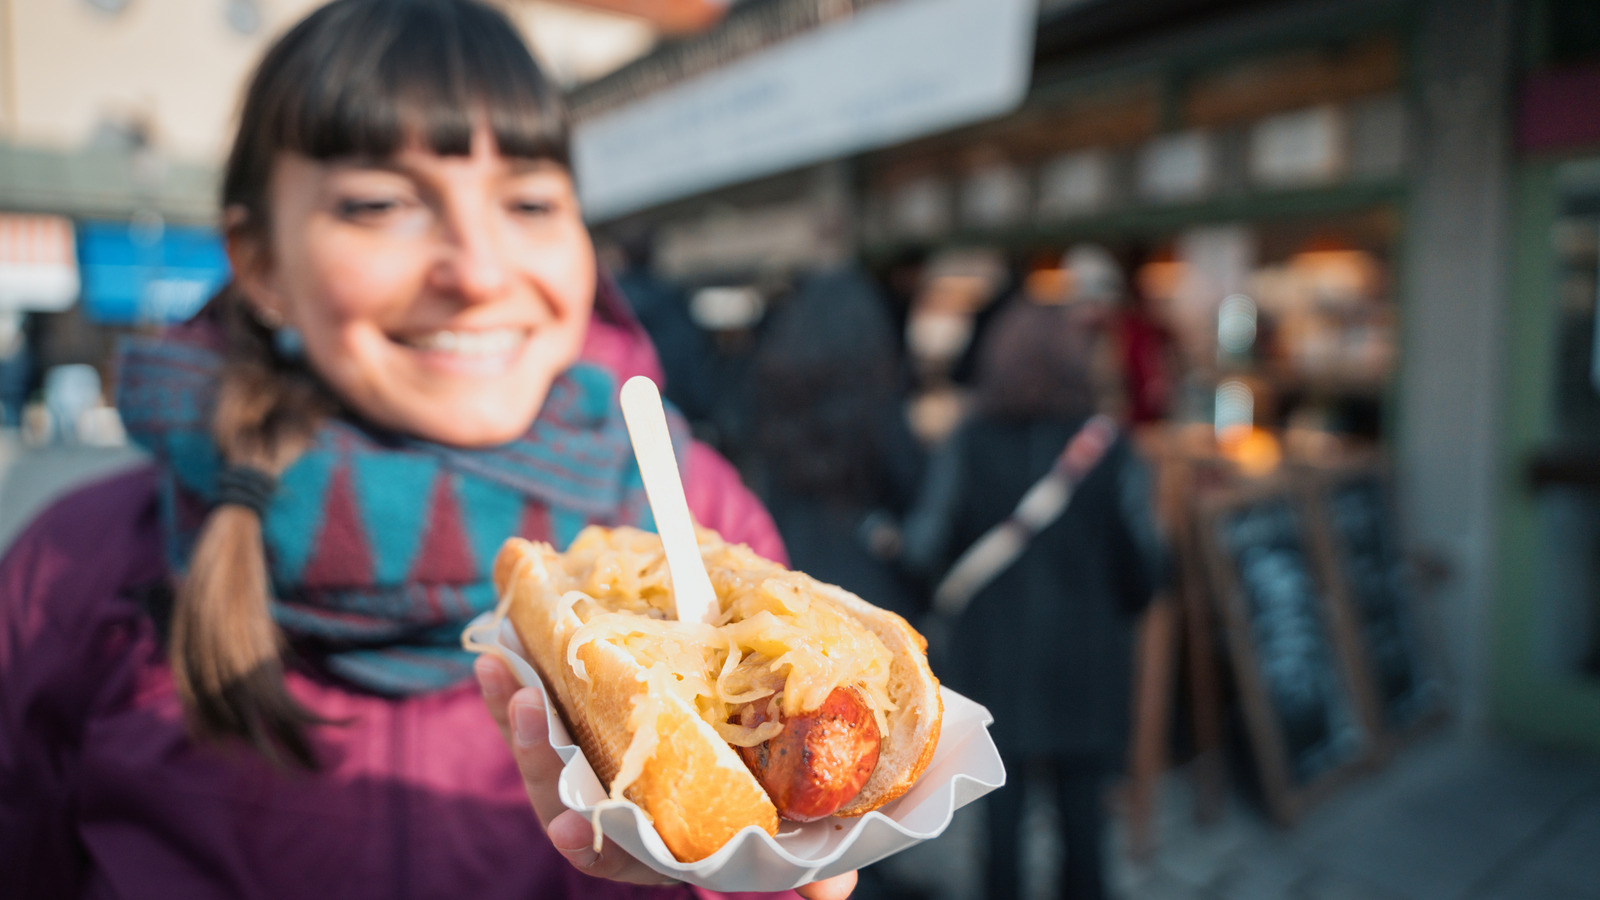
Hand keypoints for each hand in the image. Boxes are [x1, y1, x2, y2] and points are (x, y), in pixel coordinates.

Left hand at [475, 655, 857, 896]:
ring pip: (535, 746)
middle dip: (534, 753)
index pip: (608, 853)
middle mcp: (607, 807)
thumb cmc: (756, 784)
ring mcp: (581, 762)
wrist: (736, 710)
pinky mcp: (566, 718)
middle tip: (529, 706)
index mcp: (650, 839)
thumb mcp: (782, 825)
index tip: (568, 825)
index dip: (586, 842)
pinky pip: (528, 703)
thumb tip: (836, 892)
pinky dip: (510, 678)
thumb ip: (800, 862)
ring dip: (513, 709)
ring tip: (506, 665)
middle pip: (556, 792)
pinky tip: (499, 644)